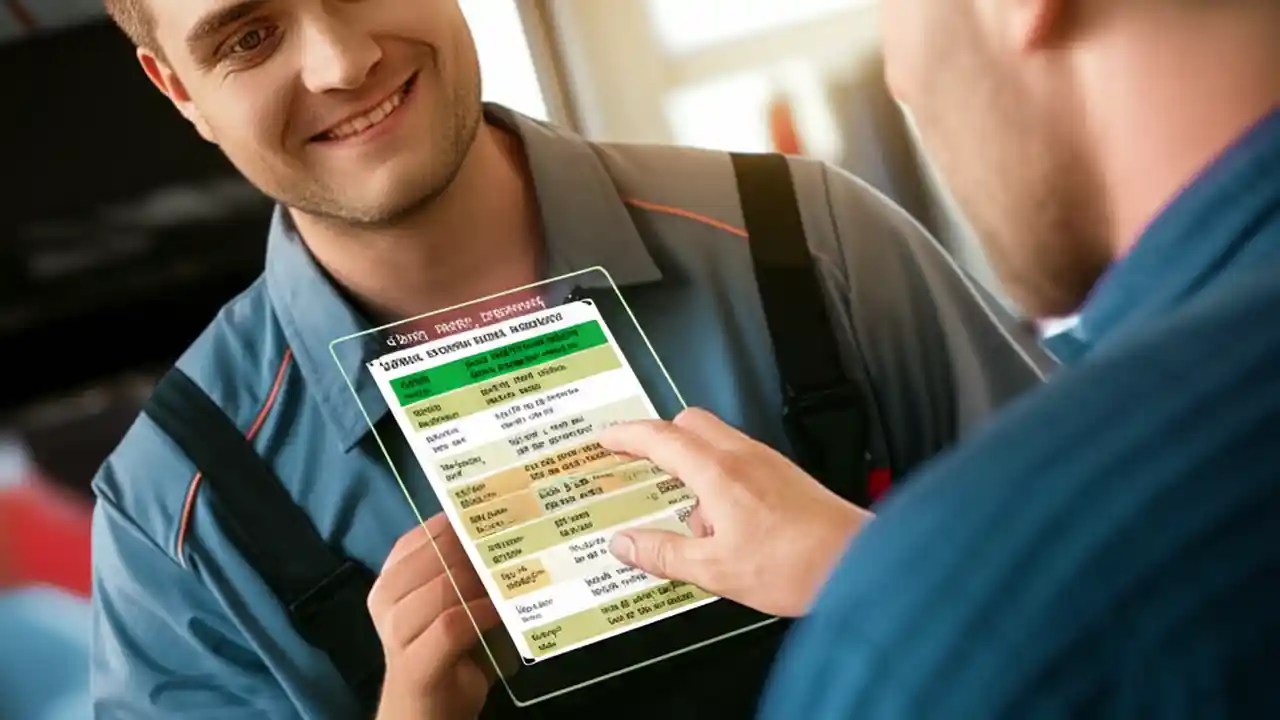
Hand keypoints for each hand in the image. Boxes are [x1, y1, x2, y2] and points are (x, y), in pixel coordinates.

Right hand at [369, 513, 500, 719]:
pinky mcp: (413, 665)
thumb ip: (462, 572)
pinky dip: (481, 614)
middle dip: (475, 551)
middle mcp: (385, 600)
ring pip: (442, 588)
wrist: (424, 712)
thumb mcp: (452, 605)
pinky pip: (451, 625)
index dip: (458, 523)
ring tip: (508, 580)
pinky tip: (500, 612)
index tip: (495, 515)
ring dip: (481, 582)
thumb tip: (502, 533)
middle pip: (433, 557)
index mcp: (391, 580)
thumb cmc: (445, 653)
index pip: (421, 536)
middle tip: (512, 546)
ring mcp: (395, 633)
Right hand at [601, 408, 872, 616]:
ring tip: (684, 517)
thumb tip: (626, 544)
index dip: (626, 435)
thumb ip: (664, 554)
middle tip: (637, 462)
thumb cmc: (798, 565)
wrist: (860, 565)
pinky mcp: (785, 477)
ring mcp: (768, 463)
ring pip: (716, 442)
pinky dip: (718, 480)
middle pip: (689, 424)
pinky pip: (739, 462)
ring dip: (691, 465)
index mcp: (718, 471)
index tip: (606, 438)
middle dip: (658, 438)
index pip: (659, 437)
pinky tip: (722, 525)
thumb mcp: (715, 569)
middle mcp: (744, 457)